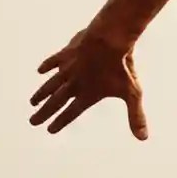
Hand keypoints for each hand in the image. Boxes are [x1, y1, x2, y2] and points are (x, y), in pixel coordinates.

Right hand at [29, 29, 148, 139]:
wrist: (110, 39)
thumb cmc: (123, 67)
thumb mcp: (132, 93)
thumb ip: (135, 116)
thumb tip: (143, 138)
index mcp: (88, 94)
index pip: (71, 113)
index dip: (60, 122)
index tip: (50, 130)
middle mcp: (74, 83)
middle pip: (56, 101)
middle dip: (44, 113)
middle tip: (32, 122)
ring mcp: (69, 67)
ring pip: (51, 83)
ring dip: (42, 93)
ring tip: (33, 102)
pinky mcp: (68, 52)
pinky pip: (54, 61)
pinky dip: (47, 66)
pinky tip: (40, 71)